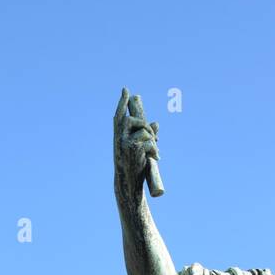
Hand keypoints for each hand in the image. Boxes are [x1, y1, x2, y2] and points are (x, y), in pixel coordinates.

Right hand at [114, 88, 162, 203]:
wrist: (130, 185)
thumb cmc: (133, 168)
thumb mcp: (138, 150)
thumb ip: (145, 136)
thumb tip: (156, 123)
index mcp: (117, 138)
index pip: (118, 117)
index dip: (122, 103)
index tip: (126, 89)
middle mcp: (118, 139)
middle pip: (132, 120)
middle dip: (144, 125)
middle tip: (153, 136)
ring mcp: (125, 144)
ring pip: (144, 131)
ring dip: (153, 140)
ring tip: (154, 152)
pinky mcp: (134, 149)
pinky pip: (150, 142)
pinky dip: (155, 149)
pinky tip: (157, 158)